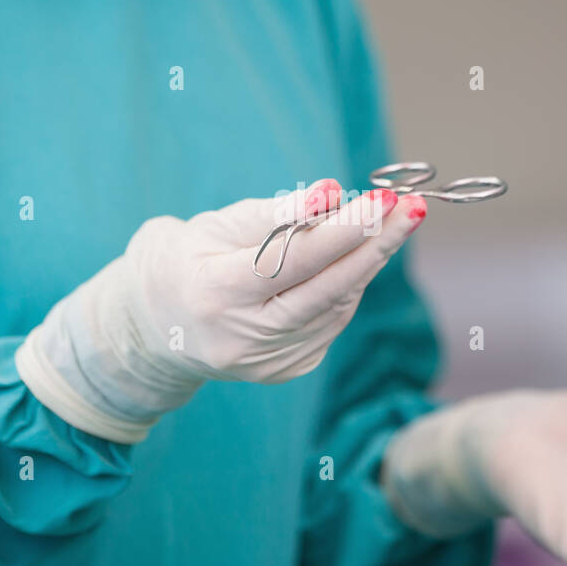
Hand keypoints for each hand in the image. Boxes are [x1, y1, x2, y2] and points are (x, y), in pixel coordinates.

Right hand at [17, 179, 427, 442]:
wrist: (153, 330)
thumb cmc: (182, 261)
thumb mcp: (215, 225)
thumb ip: (274, 213)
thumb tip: (333, 193)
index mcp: (214, 293)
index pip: (294, 259)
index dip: (343, 229)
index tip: (383, 197)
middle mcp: (242, 338)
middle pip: (327, 289)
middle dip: (376, 244)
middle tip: (413, 208)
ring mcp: (266, 363)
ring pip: (337, 307)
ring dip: (366, 262)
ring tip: (382, 223)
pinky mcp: (284, 372)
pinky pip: (331, 323)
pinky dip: (345, 288)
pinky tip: (347, 262)